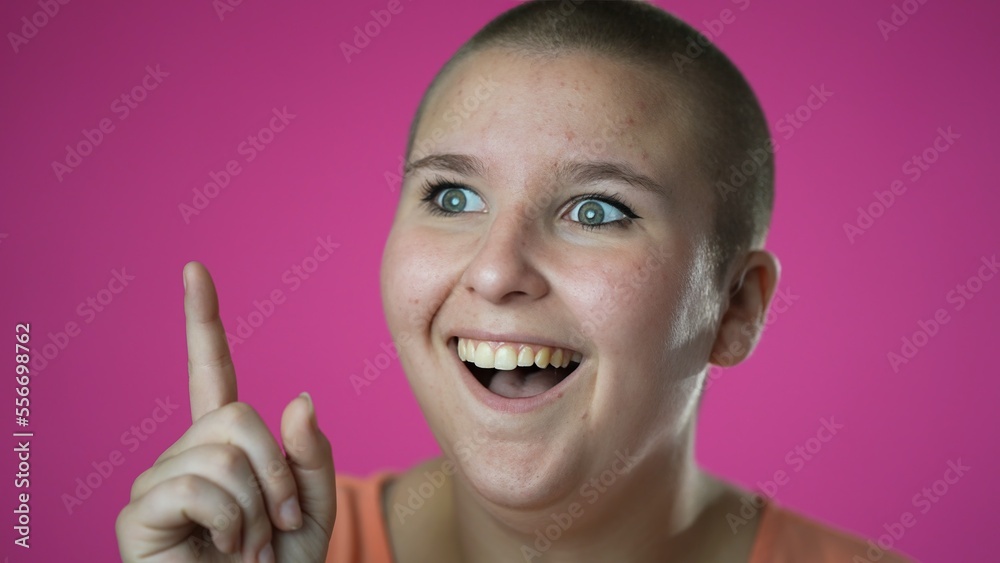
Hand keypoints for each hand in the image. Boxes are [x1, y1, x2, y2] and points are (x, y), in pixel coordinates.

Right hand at [116, 261, 336, 561]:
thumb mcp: (314, 510)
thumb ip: (312, 457)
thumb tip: (297, 401)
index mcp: (227, 447)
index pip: (212, 373)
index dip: (202, 322)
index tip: (195, 270)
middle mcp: (185, 454)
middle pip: (237, 416)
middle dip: (276, 473)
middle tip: (278, 525)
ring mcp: (158, 483)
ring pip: (224, 453)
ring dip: (256, 508)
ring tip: (250, 547)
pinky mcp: (138, 515)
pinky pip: (198, 486)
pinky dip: (231, 523)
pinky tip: (225, 552)